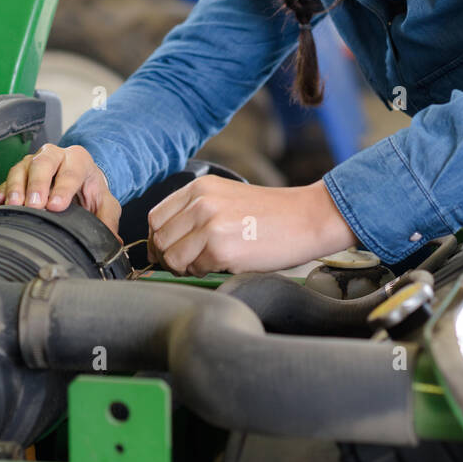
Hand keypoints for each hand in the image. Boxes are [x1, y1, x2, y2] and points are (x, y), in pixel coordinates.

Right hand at [0, 143, 121, 241]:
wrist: (79, 183)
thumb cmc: (89, 191)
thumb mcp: (104, 203)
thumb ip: (108, 219)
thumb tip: (111, 240)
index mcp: (79, 160)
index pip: (71, 171)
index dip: (64, 188)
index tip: (56, 206)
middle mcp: (56, 156)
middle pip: (43, 162)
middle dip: (37, 184)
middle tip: (34, 204)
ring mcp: (34, 162)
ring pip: (22, 167)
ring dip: (17, 186)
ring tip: (14, 205)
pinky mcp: (19, 173)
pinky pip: (8, 178)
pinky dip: (3, 189)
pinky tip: (0, 202)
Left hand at [146, 175, 356, 275]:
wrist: (307, 218)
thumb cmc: (271, 214)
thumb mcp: (226, 199)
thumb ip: (195, 212)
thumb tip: (165, 242)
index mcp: (199, 188)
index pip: (156, 217)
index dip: (159, 240)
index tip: (168, 252)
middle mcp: (200, 203)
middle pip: (159, 239)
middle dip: (168, 257)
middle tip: (189, 264)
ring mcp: (209, 225)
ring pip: (171, 257)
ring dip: (185, 267)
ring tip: (208, 264)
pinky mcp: (220, 249)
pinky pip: (194, 270)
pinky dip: (204, 273)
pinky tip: (225, 264)